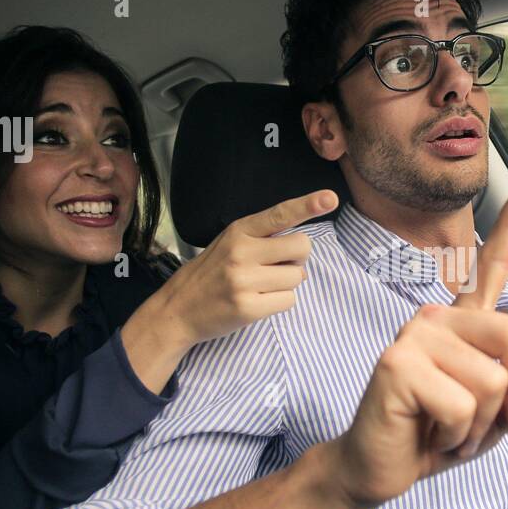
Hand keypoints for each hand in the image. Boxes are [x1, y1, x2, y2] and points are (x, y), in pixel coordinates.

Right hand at [157, 189, 338, 346]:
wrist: (177, 310)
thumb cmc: (210, 275)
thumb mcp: (229, 243)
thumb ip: (261, 238)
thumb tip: (301, 245)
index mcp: (239, 230)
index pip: (280, 214)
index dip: (308, 205)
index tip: (330, 198)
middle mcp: (242, 251)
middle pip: (302, 246)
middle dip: (298, 258)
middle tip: (277, 266)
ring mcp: (244, 280)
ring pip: (297, 276)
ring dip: (287, 283)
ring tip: (260, 286)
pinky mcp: (248, 307)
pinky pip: (288, 300)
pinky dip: (279, 302)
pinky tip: (257, 301)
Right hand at [329, 179, 507, 508]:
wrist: (379, 469)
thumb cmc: (434, 437)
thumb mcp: (495, 419)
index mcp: (462, 324)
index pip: (490, 268)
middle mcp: (437, 318)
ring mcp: (415, 335)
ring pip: (493, 381)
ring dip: (481, 426)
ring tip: (450, 430)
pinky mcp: (398, 363)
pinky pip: (462, 405)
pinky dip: (457, 436)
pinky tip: (430, 434)